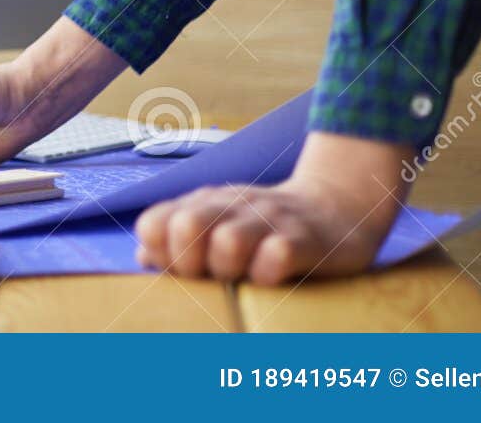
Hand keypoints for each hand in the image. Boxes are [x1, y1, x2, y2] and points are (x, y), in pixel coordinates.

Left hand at [135, 132, 413, 282]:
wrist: (338, 206)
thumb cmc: (267, 229)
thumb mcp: (219, 226)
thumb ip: (179, 242)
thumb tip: (142, 257)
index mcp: (202, 204)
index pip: (153, 224)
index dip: (160, 253)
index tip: (183, 269)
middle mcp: (230, 205)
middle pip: (184, 227)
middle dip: (190, 262)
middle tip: (213, 275)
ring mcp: (268, 219)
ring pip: (228, 240)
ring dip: (231, 268)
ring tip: (245, 276)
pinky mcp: (304, 238)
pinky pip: (277, 256)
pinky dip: (271, 273)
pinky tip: (277, 276)